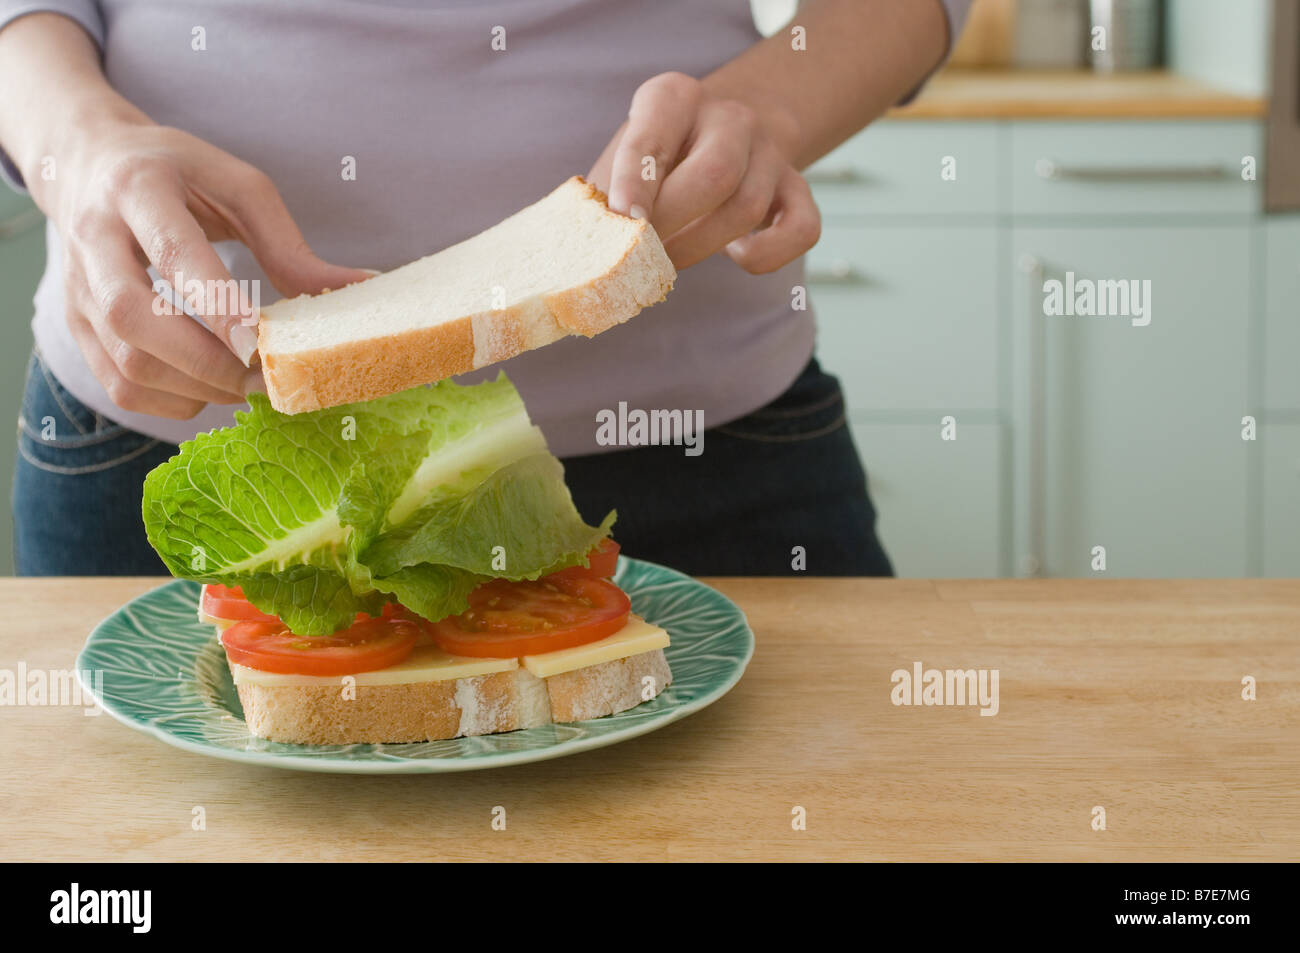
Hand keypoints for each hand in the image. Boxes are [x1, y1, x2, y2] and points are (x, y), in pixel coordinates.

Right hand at [34, 115, 370, 418]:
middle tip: (262, 378)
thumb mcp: (238, 188)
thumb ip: (290, 244)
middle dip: (206, 362)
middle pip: (134, 319)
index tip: (260, 345)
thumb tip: (359, 286)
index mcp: (139, 189)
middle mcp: (95, 238)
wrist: (88, 162)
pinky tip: (207, 388)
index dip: (217, 305)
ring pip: (125, 361)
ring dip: (194, 388)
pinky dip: (169, 402)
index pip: (174, 254)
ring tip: (244, 384)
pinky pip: (117, 383)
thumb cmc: (179, 174)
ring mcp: (78, 286)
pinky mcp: (76, 322)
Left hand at [589, 72, 819, 273]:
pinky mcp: (797, 187)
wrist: (722, 131)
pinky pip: (801, 229)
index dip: (637, 183)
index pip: (653, 138)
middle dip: (674, 223)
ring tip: (668, 261)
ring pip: (748, 207)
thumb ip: (606, 195)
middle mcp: (729, 115)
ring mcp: (769, 150)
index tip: (624, 221)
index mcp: (673, 98)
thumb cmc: (656, 157)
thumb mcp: (624, 157)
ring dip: (702, 247)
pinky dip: (767, 254)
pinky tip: (735, 254)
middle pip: (715, 173)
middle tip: (641, 255)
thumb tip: (584, 253)